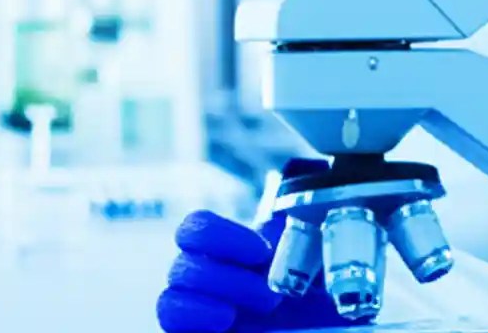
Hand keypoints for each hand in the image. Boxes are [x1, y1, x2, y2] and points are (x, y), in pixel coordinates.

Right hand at [156, 161, 352, 332]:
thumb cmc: (319, 302)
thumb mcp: (319, 258)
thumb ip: (309, 221)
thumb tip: (317, 170)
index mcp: (233, 254)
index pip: (196, 226)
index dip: (221, 235)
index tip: (261, 251)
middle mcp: (208, 278)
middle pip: (183, 261)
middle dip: (231, 277)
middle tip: (272, 295)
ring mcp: (196, 310)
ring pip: (170, 292)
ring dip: (219, 297)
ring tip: (262, 310)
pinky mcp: (192, 332)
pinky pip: (168, 320)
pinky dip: (193, 317)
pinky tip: (225, 321)